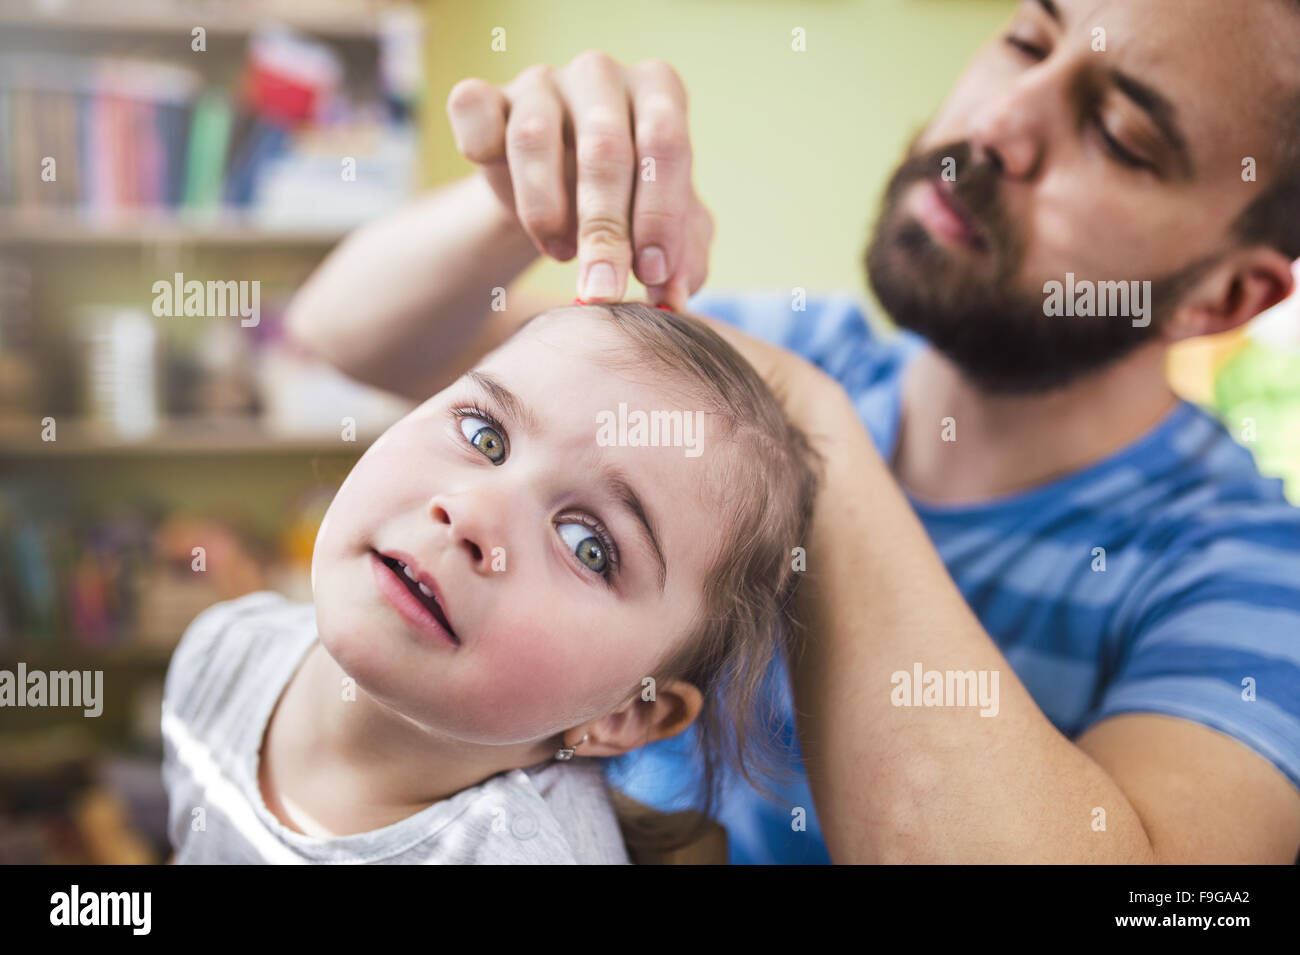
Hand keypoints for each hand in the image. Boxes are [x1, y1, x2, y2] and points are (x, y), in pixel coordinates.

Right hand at [446, 51, 713, 310]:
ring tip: (559, 254)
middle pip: (604, 147)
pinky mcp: (488, 96)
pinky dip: (480, 147)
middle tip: (602, 290)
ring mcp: (541, 80)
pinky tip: (500, 191)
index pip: (665, 143)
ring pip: (534, 138)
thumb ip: (684, 260)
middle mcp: (601, 74)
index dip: (660, 215)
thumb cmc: (626, 208)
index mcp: (659, 90)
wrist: (559, 200)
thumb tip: (674, 294)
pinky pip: (474, 109)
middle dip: (604, 231)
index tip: (650, 275)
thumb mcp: (665, 236)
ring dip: (543, 210)